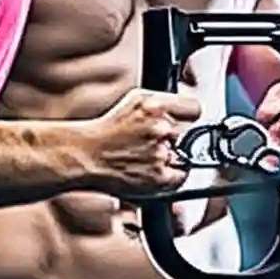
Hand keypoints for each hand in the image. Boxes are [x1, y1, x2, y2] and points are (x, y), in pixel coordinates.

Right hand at [86, 88, 201, 198]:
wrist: (86, 155)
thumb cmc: (107, 131)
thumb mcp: (135, 102)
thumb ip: (162, 104)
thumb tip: (183, 109)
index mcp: (153, 105)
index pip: (193, 109)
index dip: (189, 116)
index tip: (186, 121)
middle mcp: (158, 127)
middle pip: (188, 134)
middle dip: (174, 138)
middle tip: (153, 142)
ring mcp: (159, 153)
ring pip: (182, 155)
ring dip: (170, 157)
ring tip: (146, 156)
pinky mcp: (158, 176)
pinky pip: (179, 176)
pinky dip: (169, 175)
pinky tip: (151, 170)